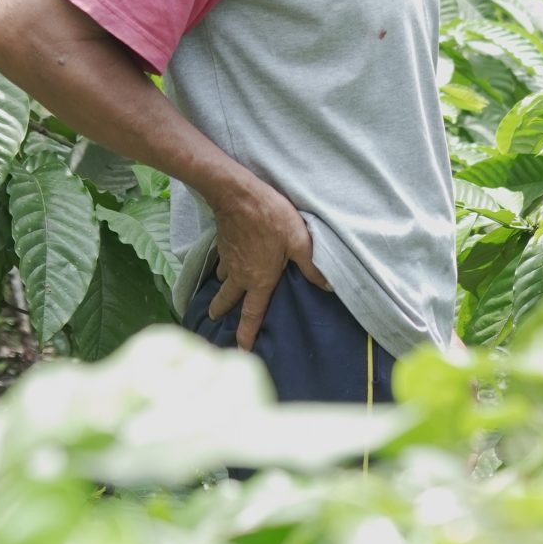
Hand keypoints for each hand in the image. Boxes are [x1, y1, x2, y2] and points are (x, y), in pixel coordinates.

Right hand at [205, 173, 329, 351]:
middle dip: (222, 312)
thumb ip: (312, 266)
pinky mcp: (223, 245)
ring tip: (222, 294)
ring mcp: (229, 260)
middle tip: (215, 319)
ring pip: (223, 281)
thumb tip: (327, 287)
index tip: (240, 348)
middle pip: (228, 300)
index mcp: (260, 280)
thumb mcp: (300, 242)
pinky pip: (223, 263)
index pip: (252, 314)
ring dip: (223, 290)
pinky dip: (224, 268)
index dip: (246, 334)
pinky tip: (228, 263)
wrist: (238, 195)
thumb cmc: (271, 218)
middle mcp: (240, 275)